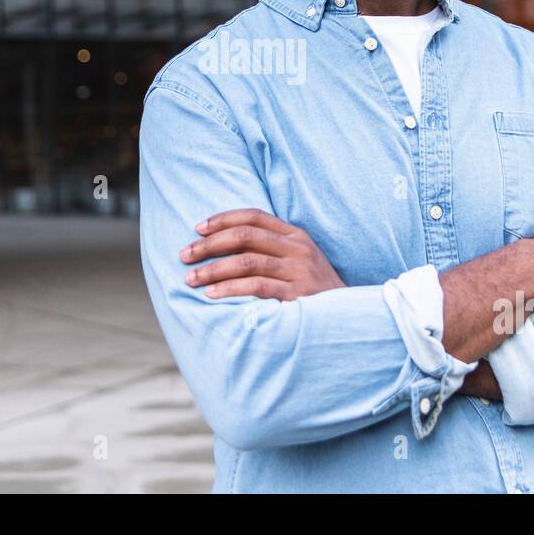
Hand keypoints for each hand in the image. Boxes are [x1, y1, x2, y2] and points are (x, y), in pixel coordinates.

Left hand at [180, 208, 346, 301]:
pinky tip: (212, 294)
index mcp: (296, 235)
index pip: (254, 215)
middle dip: (209, 245)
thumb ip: (271, 250)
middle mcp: (297, 249)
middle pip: (245, 236)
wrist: (348, 319)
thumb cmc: (314, 291)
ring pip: (246, 261)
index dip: (223, 219)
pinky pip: (256, 287)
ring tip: (191, 279)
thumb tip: (223, 245)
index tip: (197, 228)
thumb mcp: (299, 261)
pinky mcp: (297, 295)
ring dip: (213, 269)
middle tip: (185, 255)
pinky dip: (230, 289)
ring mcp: (298, 271)